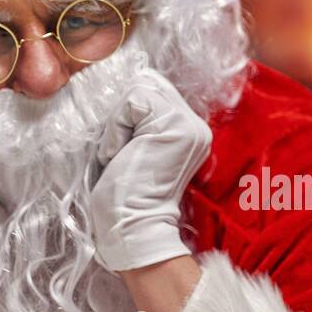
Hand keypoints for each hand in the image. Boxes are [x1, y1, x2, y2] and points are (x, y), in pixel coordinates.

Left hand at [90, 70, 212, 272]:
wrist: (131, 226)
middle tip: (121, 153)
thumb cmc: (123, 195)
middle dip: (122, 116)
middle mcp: (195, 125)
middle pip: (146, 86)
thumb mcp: (135, 147)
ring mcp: (189, 124)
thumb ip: (141, 120)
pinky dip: (116, 128)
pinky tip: (121, 155)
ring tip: (121, 155)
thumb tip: (126, 85)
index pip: (153, 92)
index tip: (124, 150)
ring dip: (117, 124)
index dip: (127, 113)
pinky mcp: (176, 125)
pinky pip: (133, 101)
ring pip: (139, 91)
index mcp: (187, 132)